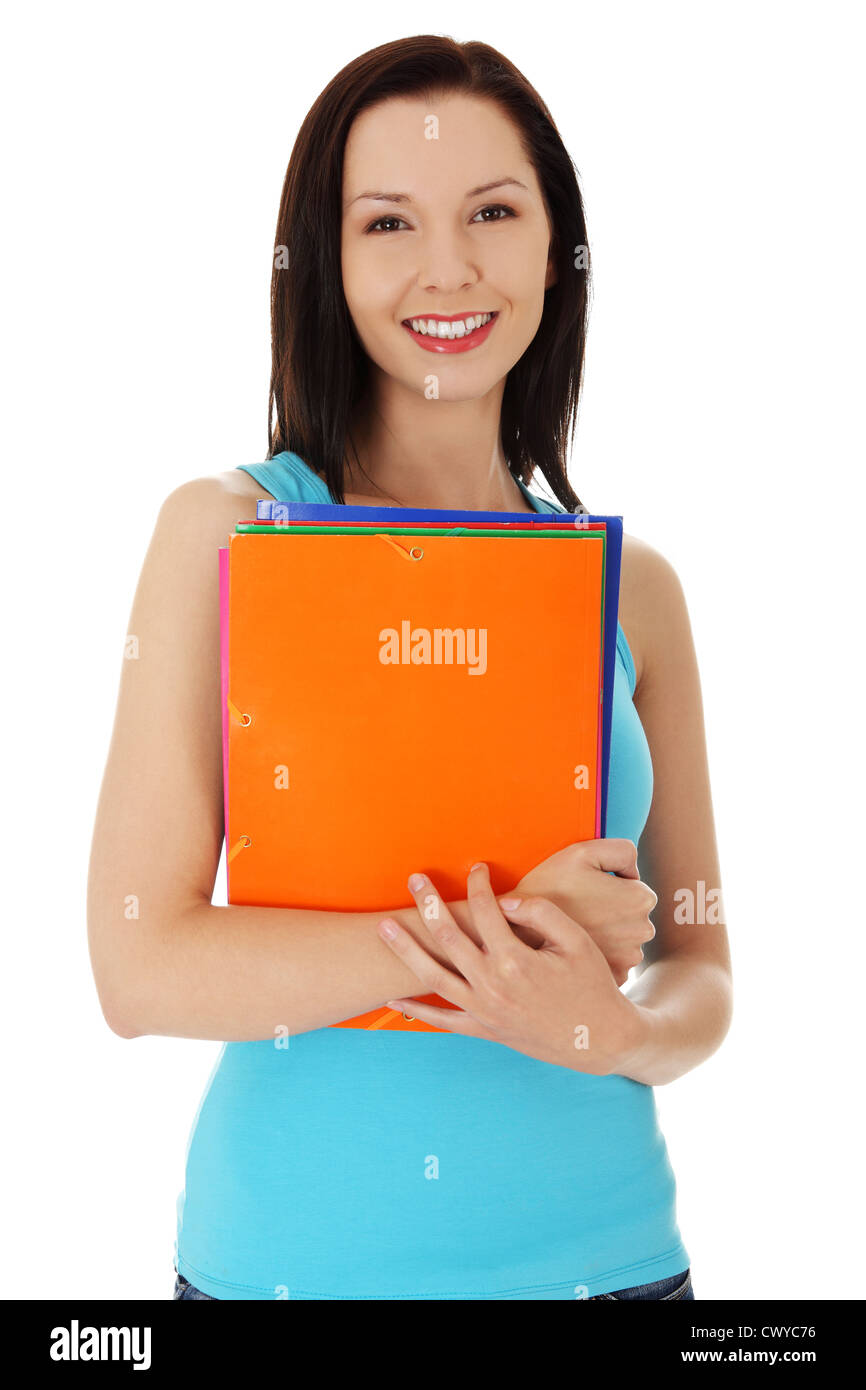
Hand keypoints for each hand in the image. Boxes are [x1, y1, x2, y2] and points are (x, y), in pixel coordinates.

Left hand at [377, 863, 644, 1073]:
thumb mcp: (576, 941)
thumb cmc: (593, 985)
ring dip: (406, 949)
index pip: (485, 910)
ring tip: (384, 927)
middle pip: (448, 936)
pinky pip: (442, 1021)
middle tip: (414, 879)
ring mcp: (484, 1010)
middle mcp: (492, 985)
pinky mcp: (484, 1030)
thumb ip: (540, 914)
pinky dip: (416, 1011)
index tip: (478, 868)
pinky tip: (392, 1000)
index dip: (479, 884)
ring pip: (433, 976)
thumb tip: (505, 899)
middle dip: (429, 903)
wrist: (598, 1039)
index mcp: (515, 959)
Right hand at [514, 840, 656, 985]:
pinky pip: (614, 961)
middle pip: (633, 915)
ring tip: (577, 926)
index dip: (611, 886)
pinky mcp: (617, 977)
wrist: (519, 930)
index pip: (637, 888)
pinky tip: (577, 946)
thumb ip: (622, 851)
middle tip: (580, 908)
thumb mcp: (582, 852)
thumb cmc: (549, 887)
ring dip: (607, 934)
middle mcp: (642, 931)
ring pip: (624, 939)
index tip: (587, 890)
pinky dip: (600, 955)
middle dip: (613, 911)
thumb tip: (634, 873)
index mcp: (640, 899)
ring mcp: (630, 957)